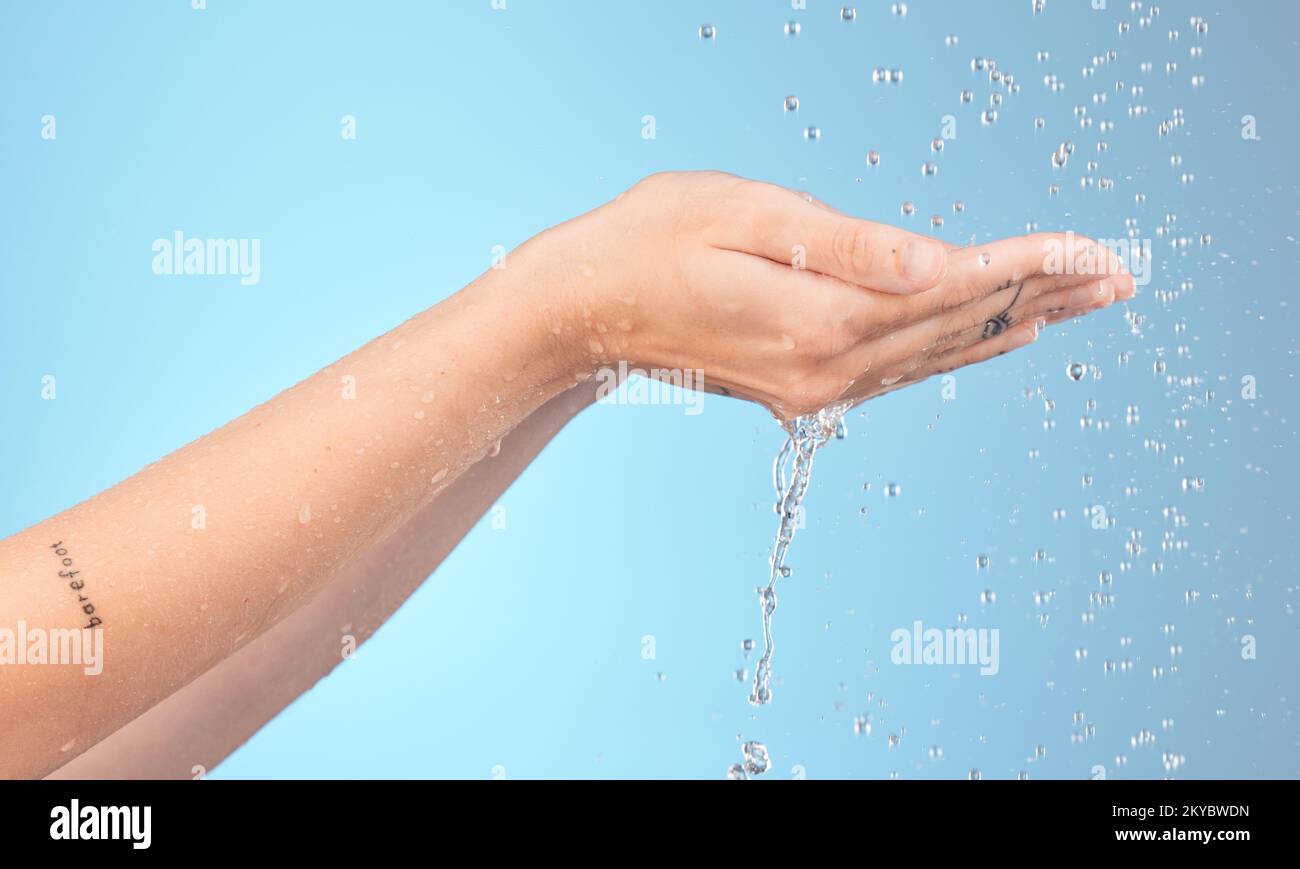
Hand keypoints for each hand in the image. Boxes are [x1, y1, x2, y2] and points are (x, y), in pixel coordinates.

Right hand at [541, 171, 1135, 419]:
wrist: (589, 310)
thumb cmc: (654, 240)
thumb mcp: (748, 218)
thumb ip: (849, 247)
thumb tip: (939, 264)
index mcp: (822, 319)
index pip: (954, 287)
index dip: (1031, 263)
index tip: (1099, 248)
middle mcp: (829, 367)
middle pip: (961, 325)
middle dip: (1046, 293)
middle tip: (1122, 275)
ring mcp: (818, 385)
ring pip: (940, 353)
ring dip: (1014, 323)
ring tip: (1080, 302)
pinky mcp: (805, 385)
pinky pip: (903, 370)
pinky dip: (959, 349)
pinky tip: (992, 335)